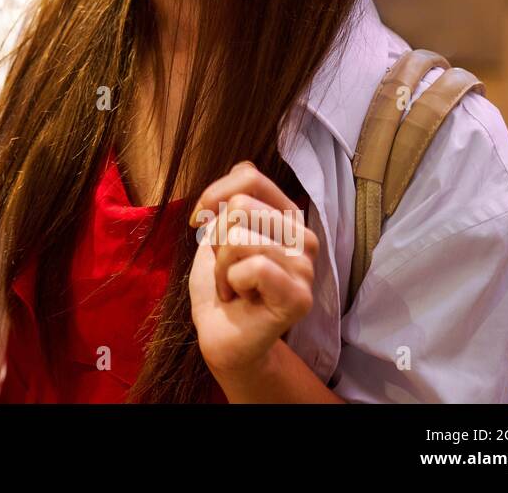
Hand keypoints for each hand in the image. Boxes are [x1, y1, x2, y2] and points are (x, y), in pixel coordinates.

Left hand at [186, 162, 318, 373]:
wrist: (220, 335)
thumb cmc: (221, 284)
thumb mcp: (218, 231)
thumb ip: (231, 199)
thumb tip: (242, 171)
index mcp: (286, 216)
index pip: (248, 175)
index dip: (214, 195)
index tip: (201, 221)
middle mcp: (304, 237)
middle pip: (242, 205)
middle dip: (216, 239)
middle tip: (226, 268)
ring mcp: (306, 268)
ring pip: (241, 238)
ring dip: (221, 267)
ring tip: (234, 286)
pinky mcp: (300, 297)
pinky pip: (253, 267)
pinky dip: (232, 283)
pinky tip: (241, 298)